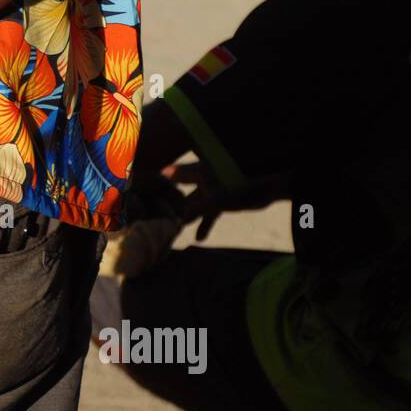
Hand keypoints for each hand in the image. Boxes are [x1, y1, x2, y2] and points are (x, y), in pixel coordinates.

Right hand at [164, 161, 287, 240]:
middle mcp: (200, 179)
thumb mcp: (218, 199)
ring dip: (184, 218)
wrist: (273, 183)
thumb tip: (177, 219)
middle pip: (178, 191)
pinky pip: (209, 213)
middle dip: (166, 205)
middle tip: (152, 219)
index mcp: (195, 172)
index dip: (154, 182)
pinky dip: (205, 224)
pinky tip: (200, 238)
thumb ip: (197, 208)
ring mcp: (211, 189)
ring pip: (192, 204)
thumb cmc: (244, 184)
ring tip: (172, 232)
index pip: (168, 175)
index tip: (137, 191)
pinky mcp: (223, 200)